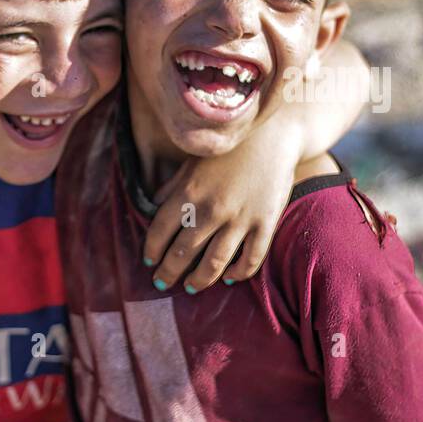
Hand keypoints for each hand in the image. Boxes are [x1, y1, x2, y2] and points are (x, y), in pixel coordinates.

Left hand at [143, 120, 303, 293]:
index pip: (159, 232)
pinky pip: (250, 260)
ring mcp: (240, 219)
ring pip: (213, 264)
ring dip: (199, 280)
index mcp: (187, 194)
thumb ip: (171, 188)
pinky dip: (238, 274)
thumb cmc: (226, 150)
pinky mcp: (266, 224)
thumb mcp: (191, 163)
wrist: (273, 135)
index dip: (151, 251)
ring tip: (191, 287)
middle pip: (182, 254)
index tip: (149, 262)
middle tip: (163, 283)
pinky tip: (229, 278)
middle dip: (168, 273)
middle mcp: (211, 210)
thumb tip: (151, 207)